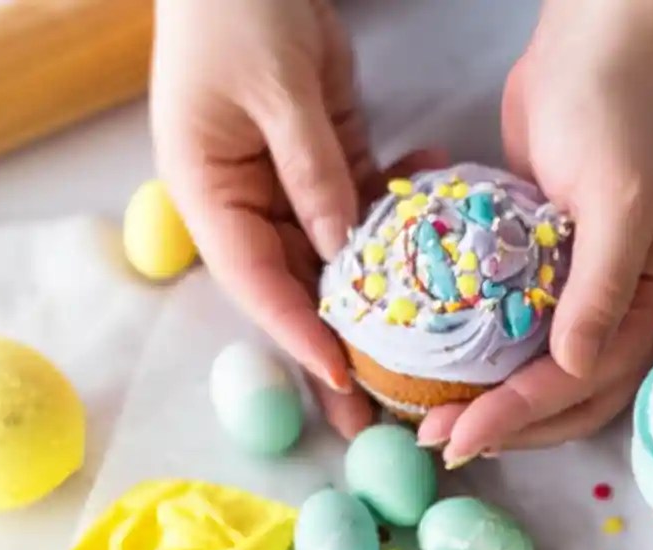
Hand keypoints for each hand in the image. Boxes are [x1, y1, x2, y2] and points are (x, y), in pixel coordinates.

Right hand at [152, 0, 392, 438]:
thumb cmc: (239, 15)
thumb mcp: (278, 92)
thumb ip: (314, 171)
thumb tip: (345, 249)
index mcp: (209, 193)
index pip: (258, 282)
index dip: (299, 335)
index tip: (342, 380)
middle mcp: (246, 200)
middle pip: (296, 286)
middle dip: (340, 344)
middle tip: (382, 406)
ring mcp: (287, 182)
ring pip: (336, 255)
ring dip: (380, 293)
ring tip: (429, 347)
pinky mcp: (325, 158)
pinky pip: (364, 203)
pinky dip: (399, 213)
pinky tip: (443, 212)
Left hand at [416, 0, 652, 466]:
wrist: (591, 51)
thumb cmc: (617, 117)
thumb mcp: (618, 201)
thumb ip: (599, 286)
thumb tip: (572, 369)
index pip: (589, 378)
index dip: (528, 414)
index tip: (466, 435)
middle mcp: (621, 305)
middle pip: (566, 393)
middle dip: (506, 424)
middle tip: (439, 441)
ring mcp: (580, 288)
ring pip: (537, 369)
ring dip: (488, 399)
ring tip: (430, 418)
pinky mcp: (541, 268)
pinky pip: (512, 328)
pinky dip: (479, 355)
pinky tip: (437, 367)